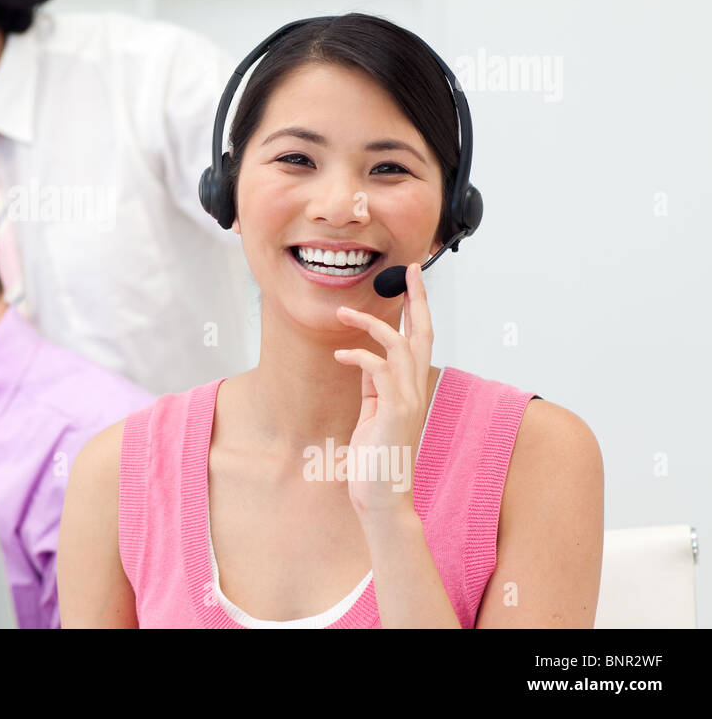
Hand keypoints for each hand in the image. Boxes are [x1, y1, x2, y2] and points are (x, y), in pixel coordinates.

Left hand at [332, 262, 433, 522]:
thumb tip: (363, 356)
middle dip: (417, 299)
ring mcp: (408, 400)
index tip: (412, 279)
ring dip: (371, 323)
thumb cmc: (376, 455)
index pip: (420, 338)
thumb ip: (374, 384)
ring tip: (344, 311)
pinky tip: (341, 353)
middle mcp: (416, 388)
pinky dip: (360, 356)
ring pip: (399, 346)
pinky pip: (379, 372)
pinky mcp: (394, 412)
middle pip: (423, 333)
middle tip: (409, 270)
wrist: (382, 494)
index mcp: (411, 386)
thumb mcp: (373, 410)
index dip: (418, 307)